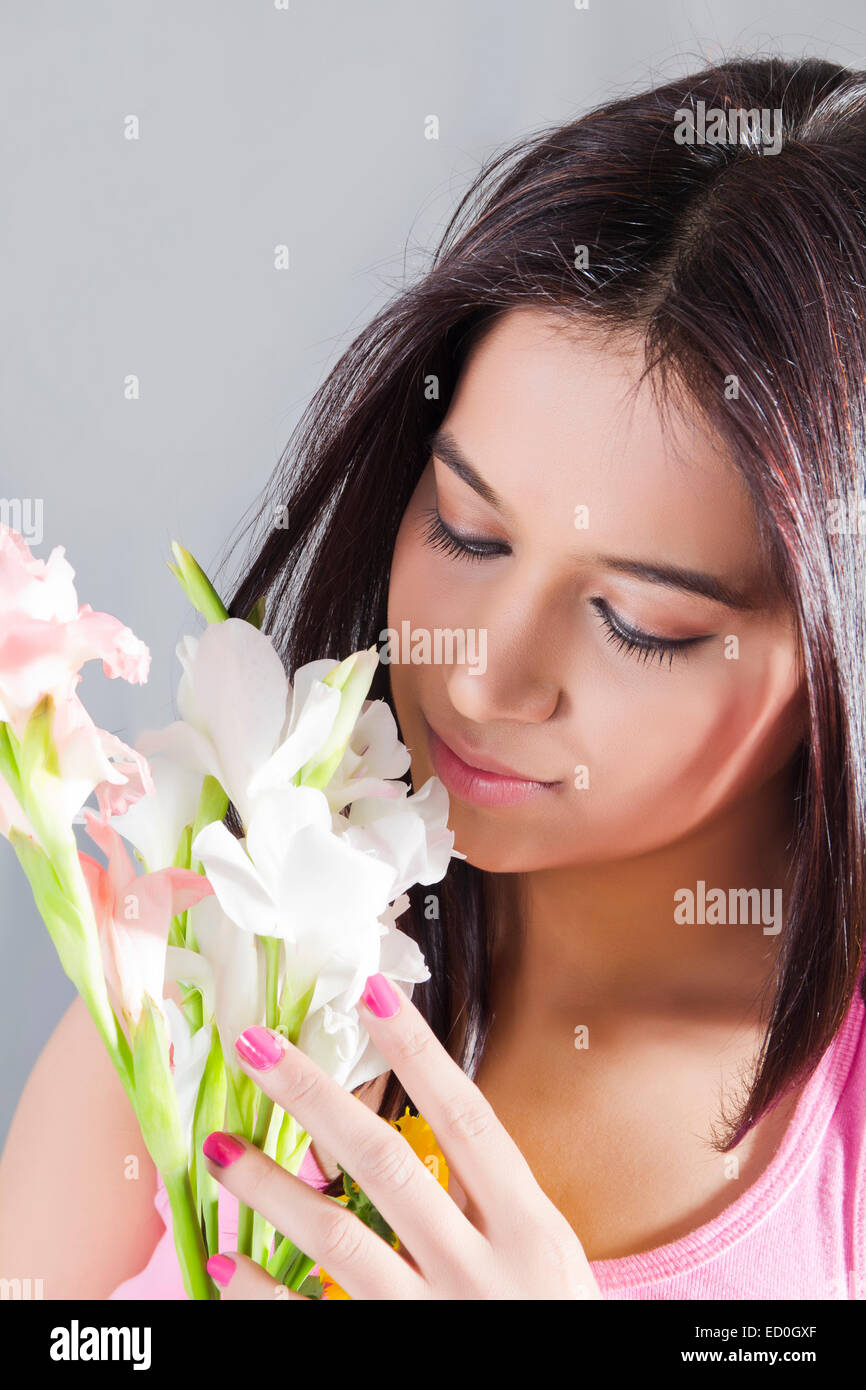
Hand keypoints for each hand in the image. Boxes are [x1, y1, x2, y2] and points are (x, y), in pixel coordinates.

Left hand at [201, 973, 601, 1299]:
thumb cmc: (559, 1330)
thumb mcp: (550, 1263)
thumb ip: (495, 1205)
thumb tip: (427, 1132)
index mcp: (530, 1228)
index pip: (467, 1119)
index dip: (419, 1053)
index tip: (370, 992)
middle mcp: (483, 1267)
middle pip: (387, 1162)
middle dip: (315, 1097)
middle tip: (255, 1045)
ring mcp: (436, 1319)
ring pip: (340, 1239)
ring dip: (272, 1186)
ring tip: (221, 1145)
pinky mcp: (395, 1365)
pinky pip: (315, 1322)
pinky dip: (264, 1292)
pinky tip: (223, 1262)